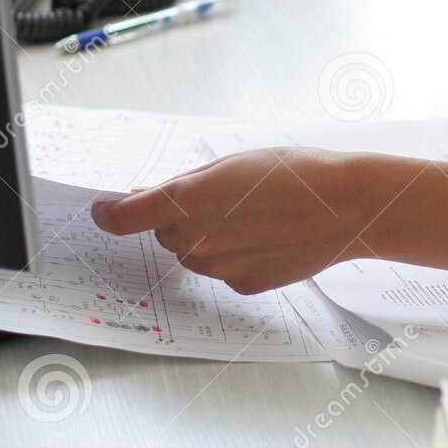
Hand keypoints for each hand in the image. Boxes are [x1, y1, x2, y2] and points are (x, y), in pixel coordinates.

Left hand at [91, 147, 373, 293]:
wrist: (344, 207)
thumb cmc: (293, 173)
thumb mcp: (232, 163)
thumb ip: (184, 184)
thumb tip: (147, 196)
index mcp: (187, 201)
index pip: (124, 218)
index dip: (108, 214)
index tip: (103, 211)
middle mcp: (195, 240)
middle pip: (165, 234)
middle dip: (179, 218)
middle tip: (220, 198)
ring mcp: (219, 267)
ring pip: (194, 254)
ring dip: (207, 237)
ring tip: (253, 215)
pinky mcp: (243, 285)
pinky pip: (223, 270)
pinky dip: (235, 255)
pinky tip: (267, 237)